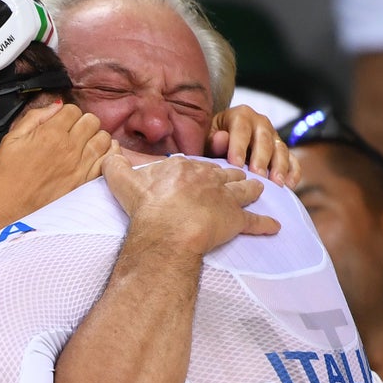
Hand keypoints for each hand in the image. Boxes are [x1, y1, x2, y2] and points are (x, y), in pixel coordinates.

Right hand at [0, 103, 112, 219]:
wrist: (6, 210)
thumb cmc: (5, 177)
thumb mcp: (11, 139)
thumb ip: (35, 117)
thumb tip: (56, 106)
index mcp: (50, 133)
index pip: (73, 110)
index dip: (66, 114)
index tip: (60, 123)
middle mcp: (69, 148)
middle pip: (92, 121)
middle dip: (82, 123)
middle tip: (73, 133)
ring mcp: (80, 166)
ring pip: (104, 138)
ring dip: (95, 138)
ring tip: (84, 145)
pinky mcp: (85, 183)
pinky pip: (109, 161)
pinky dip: (108, 155)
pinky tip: (98, 157)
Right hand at [102, 155, 279, 257]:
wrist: (166, 229)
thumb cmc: (146, 207)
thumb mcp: (123, 182)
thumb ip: (115, 166)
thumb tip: (107, 154)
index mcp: (184, 168)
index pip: (195, 165)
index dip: (197, 170)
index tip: (198, 175)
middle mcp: (208, 178)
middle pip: (223, 173)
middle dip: (229, 175)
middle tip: (234, 178)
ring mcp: (225, 198)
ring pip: (244, 189)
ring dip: (252, 189)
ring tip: (259, 189)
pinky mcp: (235, 220)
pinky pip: (254, 222)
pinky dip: (266, 225)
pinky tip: (275, 227)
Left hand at [206, 105, 299, 187]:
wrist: (222, 143)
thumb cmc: (212, 142)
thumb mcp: (207, 139)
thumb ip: (213, 141)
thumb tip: (222, 139)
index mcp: (240, 116)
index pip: (241, 129)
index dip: (239, 146)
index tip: (236, 165)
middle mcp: (260, 123)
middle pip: (264, 139)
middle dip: (261, 159)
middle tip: (258, 177)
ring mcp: (274, 136)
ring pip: (281, 149)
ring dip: (280, 167)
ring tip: (276, 184)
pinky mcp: (282, 151)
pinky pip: (293, 160)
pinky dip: (293, 173)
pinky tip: (289, 185)